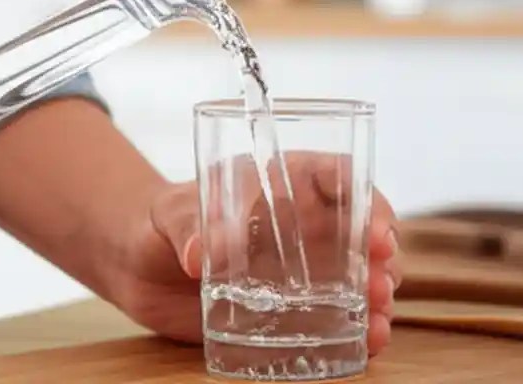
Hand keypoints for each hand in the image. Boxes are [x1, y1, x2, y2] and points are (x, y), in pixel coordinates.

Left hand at [107, 155, 400, 357]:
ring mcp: (305, 268)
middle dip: (383, 259)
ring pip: (359, 276)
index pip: (342, 180)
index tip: (380, 232)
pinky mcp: (293, 307)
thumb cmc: (163, 221)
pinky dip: (358, 330)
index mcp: (288, 184)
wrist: (139, 264)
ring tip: (379, 322)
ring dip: (378, 297)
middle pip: (363, 232)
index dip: (370, 202)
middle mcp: (308, 225)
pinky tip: (370, 343)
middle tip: (381, 286)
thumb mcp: (173, 215)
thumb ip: (189, 228)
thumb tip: (202, 256)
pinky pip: (336, 317)